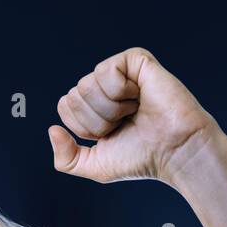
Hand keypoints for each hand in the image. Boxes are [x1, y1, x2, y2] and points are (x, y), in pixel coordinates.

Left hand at [49, 47, 217, 185]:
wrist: (174, 151)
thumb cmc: (141, 158)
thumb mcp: (95, 166)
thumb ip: (66, 158)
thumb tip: (51, 130)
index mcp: (95, 106)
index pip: (65, 106)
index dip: (84, 127)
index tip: (111, 134)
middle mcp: (105, 86)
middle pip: (73, 95)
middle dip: (97, 120)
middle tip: (126, 123)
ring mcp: (120, 71)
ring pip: (87, 84)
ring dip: (110, 108)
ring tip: (135, 111)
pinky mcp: (135, 60)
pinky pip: (106, 71)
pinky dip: (121, 92)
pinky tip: (141, 96)